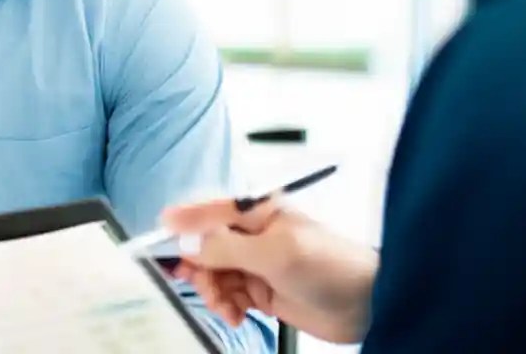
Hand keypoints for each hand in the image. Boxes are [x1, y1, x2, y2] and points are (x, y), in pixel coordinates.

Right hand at [162, 198, 377, 343]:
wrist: (369, 304)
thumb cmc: (333, 266)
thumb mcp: (275, 253)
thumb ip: (227, 248)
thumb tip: (188, 245)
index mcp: (258, 212)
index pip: (208, 210)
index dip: (181, 222)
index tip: (156, 235)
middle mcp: (254, 234)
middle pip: (205, 247)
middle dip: (199, 267)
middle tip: (201, 284)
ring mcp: (257, 263)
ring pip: (214, 274)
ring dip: (214, 292)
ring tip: (228, 308)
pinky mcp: (262, 290)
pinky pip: (229, 295)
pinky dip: (226, 307)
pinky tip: (236, 315)